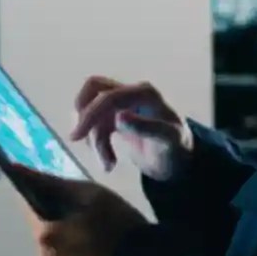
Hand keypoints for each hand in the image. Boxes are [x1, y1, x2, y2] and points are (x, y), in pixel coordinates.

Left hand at [11, 164, 148, 255]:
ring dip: (64, 231)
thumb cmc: (118, 225)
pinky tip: (94, 244)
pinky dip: (74, 248)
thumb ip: (53, 183)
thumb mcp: (91, 194)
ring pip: (54, 242)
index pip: (27, 203)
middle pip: (41, 224)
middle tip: (81, 204)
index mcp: (43, 233)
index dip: (37, 189)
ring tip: (90, 225)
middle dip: (54, 212)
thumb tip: (20, 169)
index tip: (52, 182)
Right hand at [70, 76, 193, 180]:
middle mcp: (132, 93)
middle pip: (94, 90)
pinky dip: (97, 144)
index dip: (90, 113)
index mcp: (145, 93)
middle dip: (84, 116)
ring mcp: (123, 104)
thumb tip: (119, 117)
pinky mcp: (117, 118)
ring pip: (94, 113)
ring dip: (95, 140)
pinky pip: (97, 126)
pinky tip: (110, 163)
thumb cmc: (178, 149)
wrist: (180, 162)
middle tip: (76, 139)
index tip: (77, 136)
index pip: (109, 95)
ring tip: (109, 165)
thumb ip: (146, 127)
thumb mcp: (168, 140)